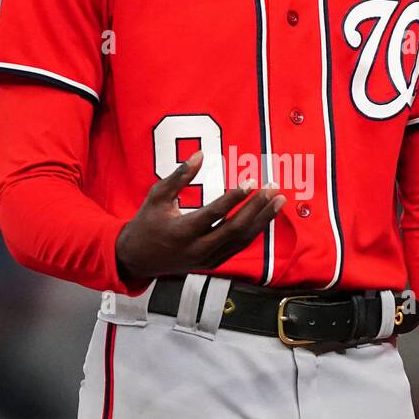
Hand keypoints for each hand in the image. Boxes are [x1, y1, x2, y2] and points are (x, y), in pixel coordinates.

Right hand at [116, 150, 284, 286]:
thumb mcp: (157, 196)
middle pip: (235, 229)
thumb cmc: (147, 223)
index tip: (250, 181)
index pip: (214, 213)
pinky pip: (239, 246)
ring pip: (242, 240)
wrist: (138, 259)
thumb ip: (179, 176)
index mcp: (182, 231)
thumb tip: (200, 154)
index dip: (234, 197)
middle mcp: (198, 248)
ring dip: (262, 219)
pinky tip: (265, 216)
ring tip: (279, 201)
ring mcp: (208, 258)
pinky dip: (254, 231)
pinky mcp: (213, 263)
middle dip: (257, 208)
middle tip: (273, 189)